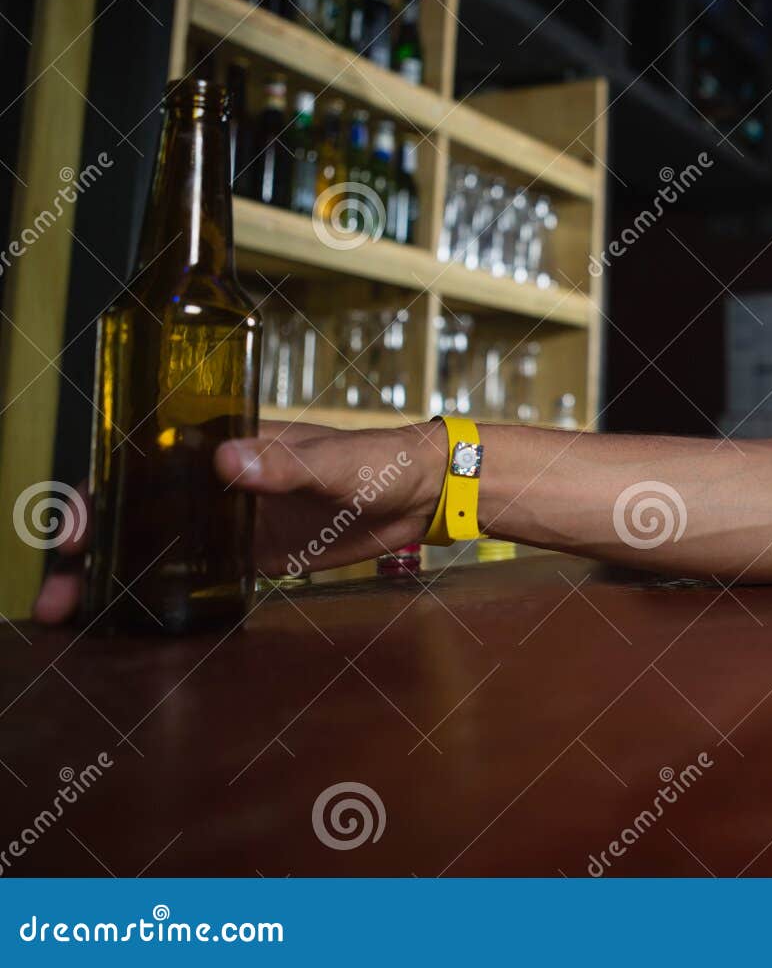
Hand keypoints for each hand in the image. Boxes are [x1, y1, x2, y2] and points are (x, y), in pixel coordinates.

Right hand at [34, 420, 445, 624]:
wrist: (420, 494)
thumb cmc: (378, 459)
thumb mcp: (336, 461)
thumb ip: (288, 463)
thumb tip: (228, 459)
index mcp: (223, 442)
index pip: (140, 463)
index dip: (98, 496)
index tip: (78, 533)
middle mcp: (212, 481)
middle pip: (133, 512)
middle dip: (87, 553)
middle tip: (56, 601)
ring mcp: (226, 519)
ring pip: (152, 547)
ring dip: (111, 581)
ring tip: (73, 620)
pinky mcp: (248, 555)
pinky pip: (191, 575)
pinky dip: (157, 595)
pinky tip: (126, 624)